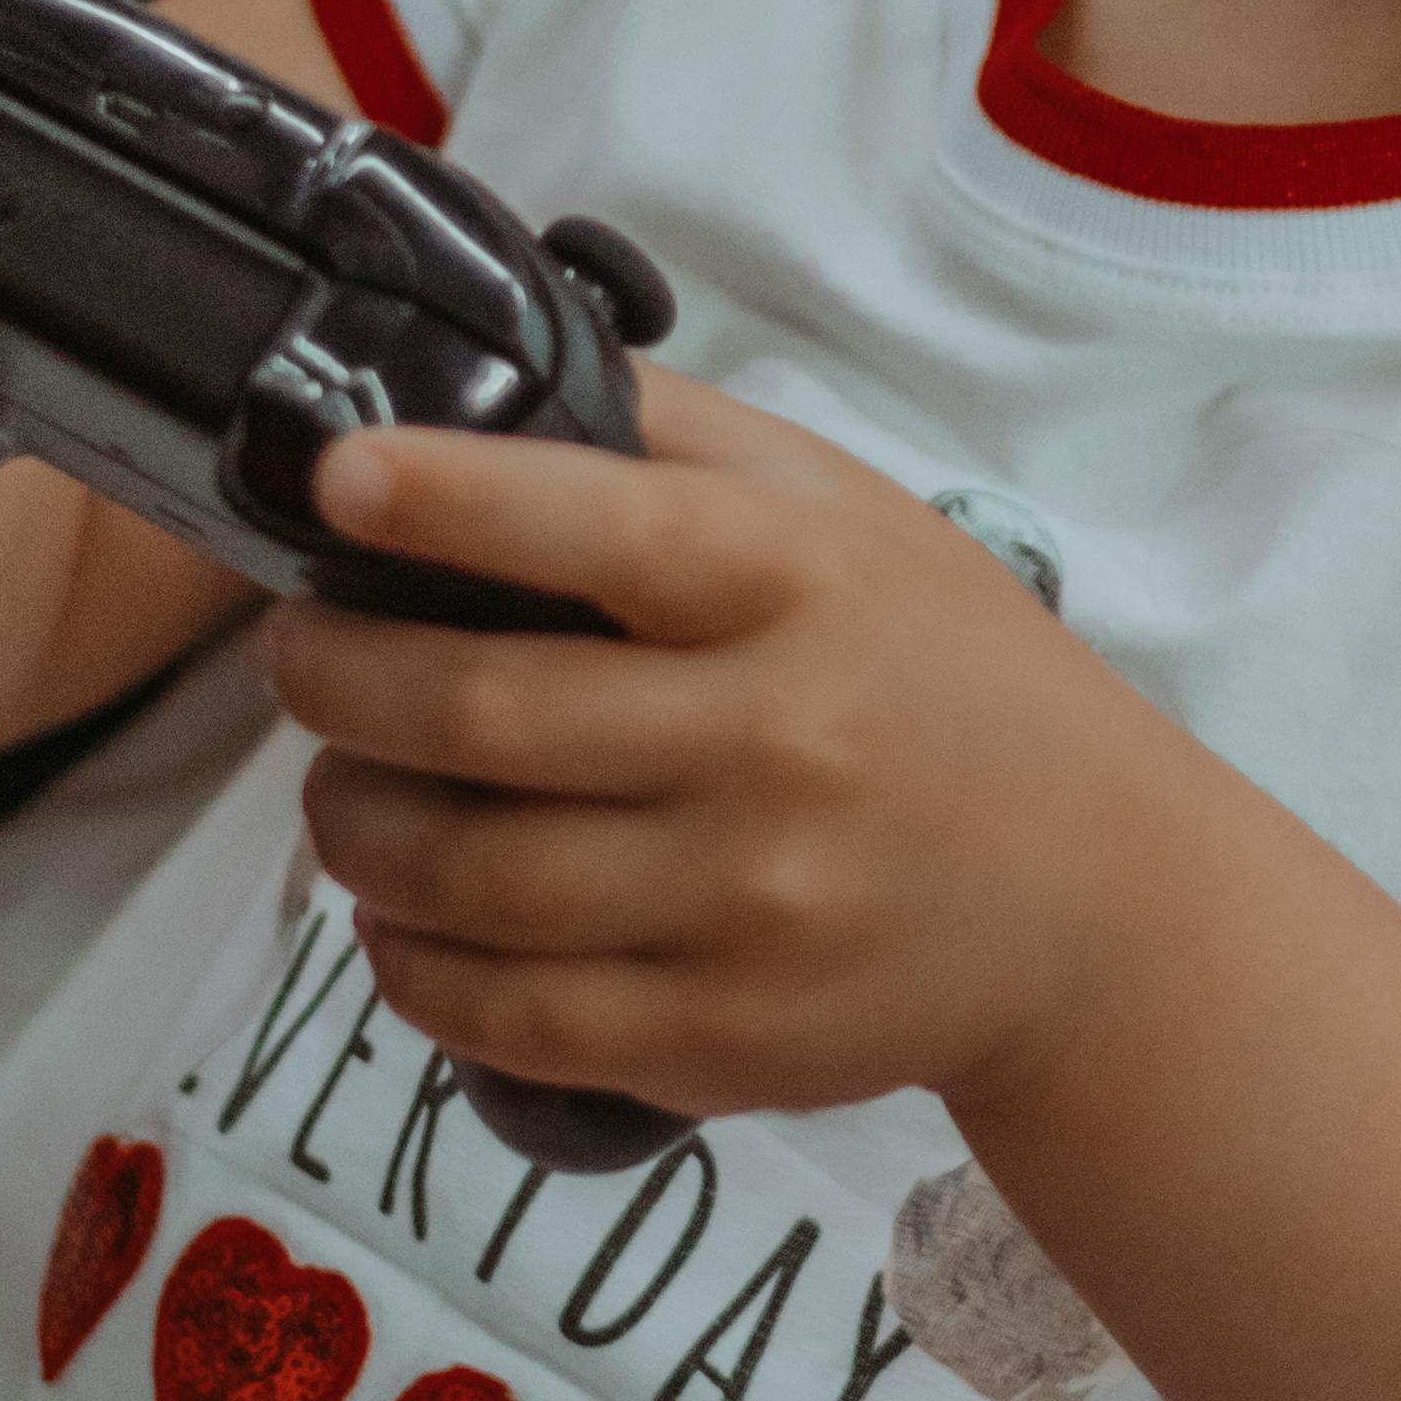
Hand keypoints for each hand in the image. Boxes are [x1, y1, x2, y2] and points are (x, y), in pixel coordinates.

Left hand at [268, 370, 1207, 1125]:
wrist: (1100, 902)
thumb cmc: (947, 675)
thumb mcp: (849, 513)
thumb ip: (675, 437)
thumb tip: (484, 364)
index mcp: (797, 584)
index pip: (596, 525)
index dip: (441, 500)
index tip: (334, 479)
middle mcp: (779, 741)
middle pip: (480, 714)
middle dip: (333, 680)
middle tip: (299, 656)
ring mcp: (751, 903)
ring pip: (464, 877)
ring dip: (350, 827)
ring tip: (343, 787)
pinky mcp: (725, 1037)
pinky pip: (504, 1014)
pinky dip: (407, 964)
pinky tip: (404, 917)